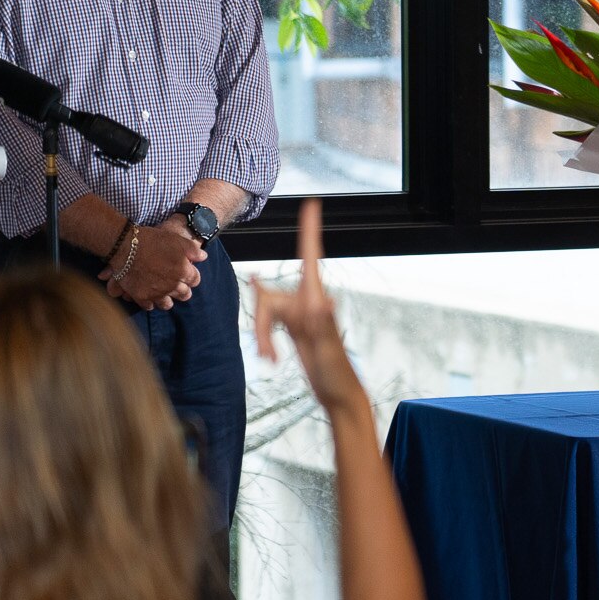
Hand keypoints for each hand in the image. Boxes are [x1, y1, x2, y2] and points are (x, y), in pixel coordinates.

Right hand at [101, 222, 205, 310]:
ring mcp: (157, 292)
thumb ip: (193, 250)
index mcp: (184, 271)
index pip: (195, 280)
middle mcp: (172, 285)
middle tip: (178, 286)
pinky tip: (150, 297)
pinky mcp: (141, 297)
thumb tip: (203, 257)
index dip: (192, 277)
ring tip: (165, 294)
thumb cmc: (154, 240)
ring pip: (167, 304)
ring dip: (168, 299)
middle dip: (183, 290)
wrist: (126, 246)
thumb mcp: (178, 240)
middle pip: (184, 294)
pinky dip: (150, 303)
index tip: (188, 275)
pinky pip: (149, 306)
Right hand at [251, 201, 365, 412]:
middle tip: (269, 357)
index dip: (310, 230)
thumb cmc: (337, 374)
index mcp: (317, 299)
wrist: (338, 395)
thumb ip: (322, 325)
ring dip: (261, 337)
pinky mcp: (294, 328)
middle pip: (269, 300)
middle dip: (260, 327)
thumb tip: (324, 302)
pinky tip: (268, 354)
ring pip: (265, 312)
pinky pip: (268, 320)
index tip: (312, 204)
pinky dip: (263, 338)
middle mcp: (308, 301)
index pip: (311, 257)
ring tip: (271, 361)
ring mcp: (300, 315)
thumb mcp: (329, 349)